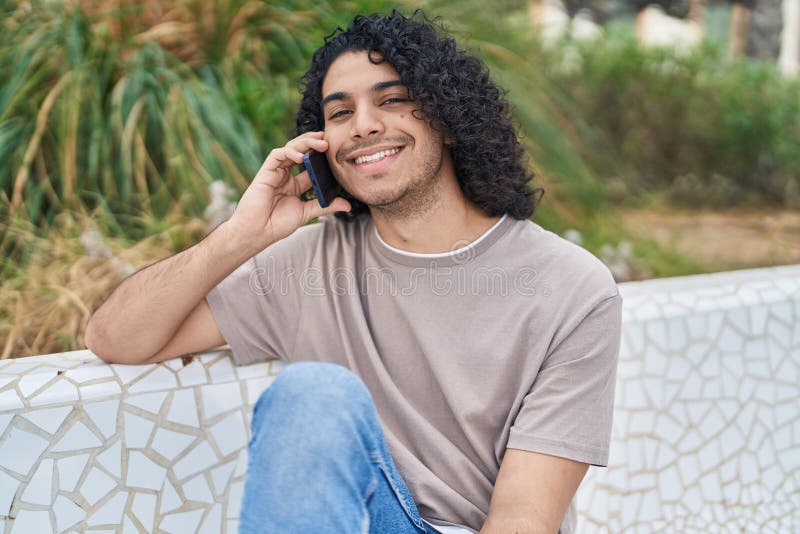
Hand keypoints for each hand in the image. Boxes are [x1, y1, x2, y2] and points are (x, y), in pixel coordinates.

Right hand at [226, 132, 350, 250]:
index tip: (336, 153)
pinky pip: (278, 155)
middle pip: (301, 152)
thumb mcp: (306, 213)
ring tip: (320, 143)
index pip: (310, 165)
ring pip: (290, 149)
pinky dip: (290, 152)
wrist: (257, 232)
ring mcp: (275, 172)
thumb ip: (325, 206)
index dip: (322, 157)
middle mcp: (285, 175)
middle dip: (314, 144)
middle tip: (329, 141)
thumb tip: (347, 205)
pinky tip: (301, 155)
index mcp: (295, 185)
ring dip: (305, 143)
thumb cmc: (277, 224)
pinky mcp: (266, 171)